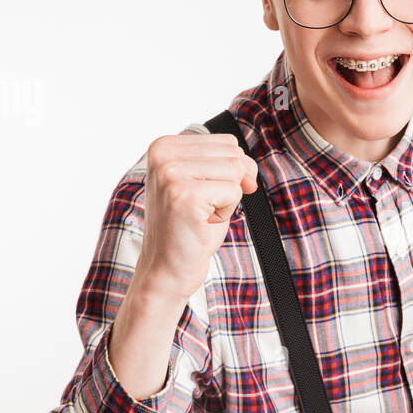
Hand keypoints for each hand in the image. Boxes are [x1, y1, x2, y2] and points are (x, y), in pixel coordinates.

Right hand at [133, 132, 258, 304]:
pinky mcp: (184, 194)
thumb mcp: (210, 186)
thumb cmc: (191, 230)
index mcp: (165, 146)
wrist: (167, 269)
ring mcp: (171, 173)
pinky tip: (201, 223)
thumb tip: (249, 175)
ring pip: (235, 171)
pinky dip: (225, 212)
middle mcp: (163, 154)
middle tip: (201, 209)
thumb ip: (230, 166)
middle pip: (233, 154)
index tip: (201, 196)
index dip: (228, 174)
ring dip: (227, 200)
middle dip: (229, 186)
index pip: (227, 143)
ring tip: (200, 216)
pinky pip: (234, 191)